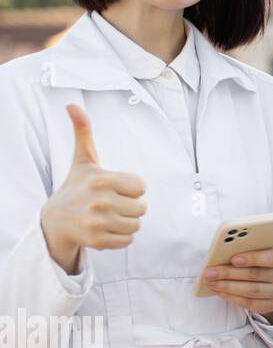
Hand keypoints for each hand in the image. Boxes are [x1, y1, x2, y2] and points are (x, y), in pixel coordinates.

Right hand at [39, 105, 146, 274]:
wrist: (54, 220)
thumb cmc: (77, 187)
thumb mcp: (83, 160)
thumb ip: (83, 133)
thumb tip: (72, 105)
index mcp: (102, 180)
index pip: (142, 187)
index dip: (132, 188)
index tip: (115, 188)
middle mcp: (100, 202)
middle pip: (142, 208)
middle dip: (130, 206)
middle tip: (111, 204)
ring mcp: (97, 223)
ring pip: (137, 225)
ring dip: (127, 222)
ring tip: (108, 216)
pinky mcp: (96, 241)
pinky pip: (128, 241)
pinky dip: (121, 237)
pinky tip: (105, 229)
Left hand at [204, 246, 272, 321]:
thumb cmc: (261, 260)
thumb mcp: (260, 250)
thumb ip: (248, 249)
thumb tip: (223, 253)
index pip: (272, 257)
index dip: (253, 258)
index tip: (233, 259)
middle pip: (256, 275)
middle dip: (230, 273)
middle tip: (210, 272)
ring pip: (251, 291)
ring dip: (227, 287)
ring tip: (211, 282)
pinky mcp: (271, 305)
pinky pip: (249, 303)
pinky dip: (232, 298)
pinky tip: (220, 292)